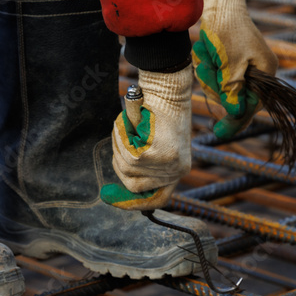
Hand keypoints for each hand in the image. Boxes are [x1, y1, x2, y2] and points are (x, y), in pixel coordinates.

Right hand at [101, 66, 191, 210]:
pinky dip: (120, 139)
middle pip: (134, 185)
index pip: (159, 199)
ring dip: (119, 147)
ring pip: (126, 168)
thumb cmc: (161, 112)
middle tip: (121, 143)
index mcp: (180, 169)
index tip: (116, 200)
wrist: (169, 91)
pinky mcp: (155, 156)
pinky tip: (127, 124)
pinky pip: (126, 155)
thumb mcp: (158, 141)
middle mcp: (177, 171)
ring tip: (127, 127)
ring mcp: (167, 166)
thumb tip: (118, 194)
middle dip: (120, 164)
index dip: (137, 204)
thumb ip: (146, 164)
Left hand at [191, 0, 277, 138]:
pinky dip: (206, 65)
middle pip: (233, 96)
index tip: (219, 133)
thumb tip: (235, 114)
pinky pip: (215, 74)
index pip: (252, 104)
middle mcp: (257, 70)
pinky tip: (205, 51)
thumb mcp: (230, 64)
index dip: (235, 119)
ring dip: (208, 73)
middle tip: (208, 67)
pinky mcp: (228, 58)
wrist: (218, 1)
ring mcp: (243, 64)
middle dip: (216, 84)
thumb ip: (233, 90)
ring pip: (220, 85)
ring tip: (206, 55)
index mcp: (266, 71)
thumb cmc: (227, 30)